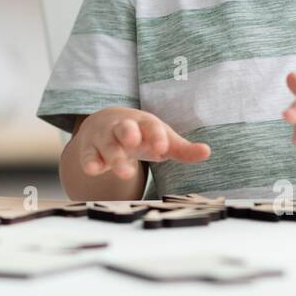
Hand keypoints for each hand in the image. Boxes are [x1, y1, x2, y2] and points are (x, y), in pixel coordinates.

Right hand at [75, 107, 210, 179]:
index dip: (157, 136)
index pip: (151, 127)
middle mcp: (123, 127)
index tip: (163, 148)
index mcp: (143, 123)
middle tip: (134, 143)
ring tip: (125, 172)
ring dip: (114, 157)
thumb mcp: (161, 139)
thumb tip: (207, 152)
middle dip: (128, 134)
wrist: (106, 123)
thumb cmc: (141, 134)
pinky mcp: (90, 150)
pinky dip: (90, 161)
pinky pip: (88, 155)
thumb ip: (182, 149)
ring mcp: (105, 138)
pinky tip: (94, 169)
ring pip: (108, 145)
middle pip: (125, 129)